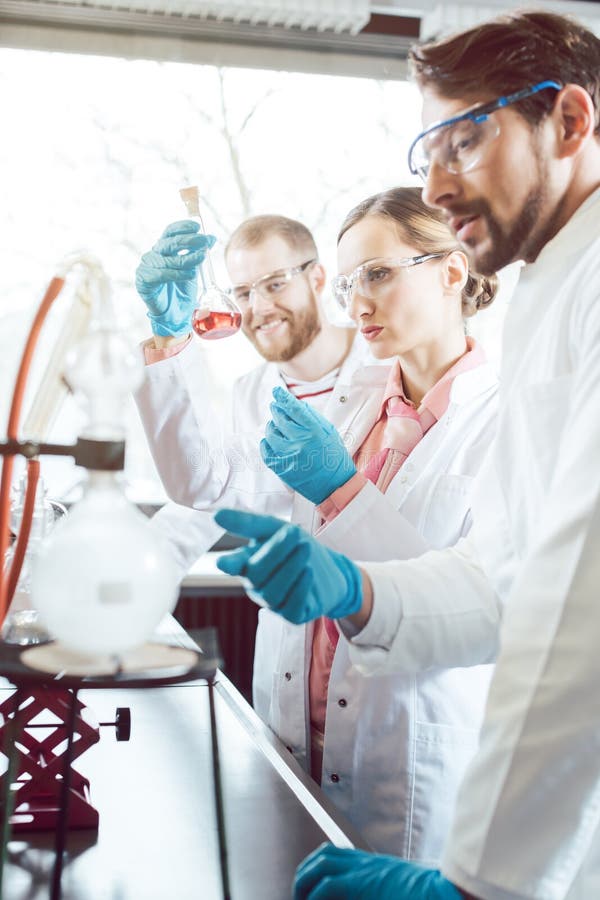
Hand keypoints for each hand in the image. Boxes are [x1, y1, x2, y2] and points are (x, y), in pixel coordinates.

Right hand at [135, 220, 215, 336]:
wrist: (175, 314)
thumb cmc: (182, 290)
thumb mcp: (193, 269)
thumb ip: (198, 254)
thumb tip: (211, 239)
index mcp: (163, 249)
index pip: (170, 232)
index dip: (182, 227)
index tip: (197, 226)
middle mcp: (153, 255)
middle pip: (169, 243)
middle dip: (189, 240)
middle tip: (204, 241)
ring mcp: (146, 267)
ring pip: (168, 259)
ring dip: (187, 258)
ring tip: (202, 258)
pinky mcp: (144, 281)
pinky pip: (161, 274)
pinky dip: (177, 274)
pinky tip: (190, 274)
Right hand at [214, 510, 361, 623]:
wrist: (330, 567)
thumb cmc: (294, 545)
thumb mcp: (273, 528)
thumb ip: (247, 523)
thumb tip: (216, 515)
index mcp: (247, 563)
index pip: (233, 565)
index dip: (229, 564)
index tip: (223, 562)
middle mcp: (256, 585)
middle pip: (257, 574)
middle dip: (276, 551)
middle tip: (295, 534)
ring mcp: (273, 602)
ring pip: (273, 591)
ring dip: (291, 568)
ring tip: (305, 548)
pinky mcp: (292, 615)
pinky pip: (291, 606)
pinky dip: (300, 587)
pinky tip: (309, 572)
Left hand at [260, 386, 356, 504]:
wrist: (336, 486)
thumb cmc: (334, 457)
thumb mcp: (330, 433)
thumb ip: (313, 417)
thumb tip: (296, 404)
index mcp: (314, 431)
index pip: (294, 408)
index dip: (282, 397)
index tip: (276, 391)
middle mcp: (301, 442)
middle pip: (280, 419)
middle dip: (276, 410)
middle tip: (275, 407)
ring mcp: (290, 456)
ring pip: (271, 434)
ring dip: (271, 427)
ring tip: (275, 425)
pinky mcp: (282, 469)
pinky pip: (266, 452)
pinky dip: (266, 444)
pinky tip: (269, 441)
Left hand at [294, 844, 463, 899]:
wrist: (445, 893)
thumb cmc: (427, 895)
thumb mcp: (394, 888)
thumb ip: (373, 888)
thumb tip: (363, 892)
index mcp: (372, 866)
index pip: (336, 855)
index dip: (317, 868)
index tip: (309, 885)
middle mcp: (366, 863)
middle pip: (324, 854)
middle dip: (305, 872)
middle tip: (298, 893)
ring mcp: (364, 871)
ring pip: (321, 863)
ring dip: (305, 880)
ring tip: (300, 897)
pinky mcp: (362, 885)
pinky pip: (327, 887)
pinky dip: (315, 896)